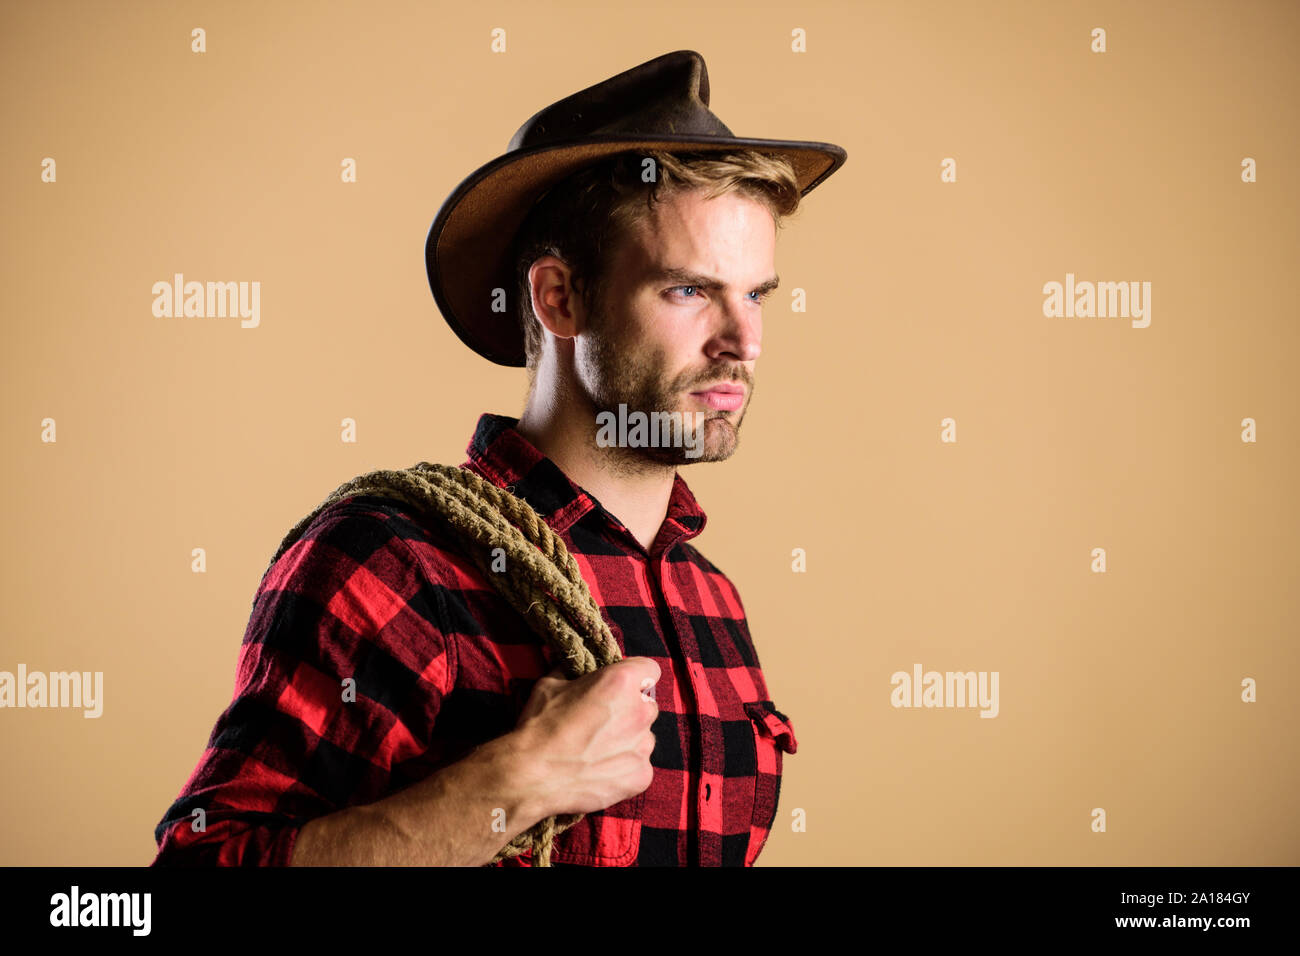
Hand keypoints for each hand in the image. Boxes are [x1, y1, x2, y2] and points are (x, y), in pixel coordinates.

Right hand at [510, 656, 660, 817]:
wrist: (532, 775)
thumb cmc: (540, 726)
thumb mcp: (551, 683)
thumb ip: (574, 673)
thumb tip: (576, 668)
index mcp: (622, 682)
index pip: (649, 669)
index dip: (634, 675)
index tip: (620, 686)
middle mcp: (640, 712)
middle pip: (647, 705)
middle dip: (630, 709)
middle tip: (602, 721)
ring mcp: (643, 746)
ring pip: (644, 737)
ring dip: (627, 739)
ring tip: (596, 749)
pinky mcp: (641, 775)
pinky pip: (639, 766)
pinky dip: (624, 768)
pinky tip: (599, 770)